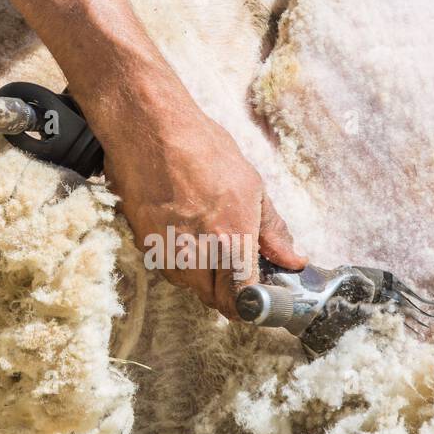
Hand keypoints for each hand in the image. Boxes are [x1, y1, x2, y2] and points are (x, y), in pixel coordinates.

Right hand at [78, 71, 305, 317]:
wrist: (148, 129)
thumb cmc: (201, 149)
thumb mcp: (251, 186)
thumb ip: (273, 231)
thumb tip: (292, 259)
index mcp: (229, 241)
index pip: (241, 300)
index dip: (252, 304)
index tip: (258, 295)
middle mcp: (194, 254)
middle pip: (213, 299)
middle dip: (227, 289)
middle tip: (236, 265)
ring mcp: (163, 250)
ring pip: (187, 284)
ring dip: (201, 274)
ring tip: (206, 238)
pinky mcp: (141, 241)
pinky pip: (166, 264)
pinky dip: (178, 257)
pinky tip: (184, 227)